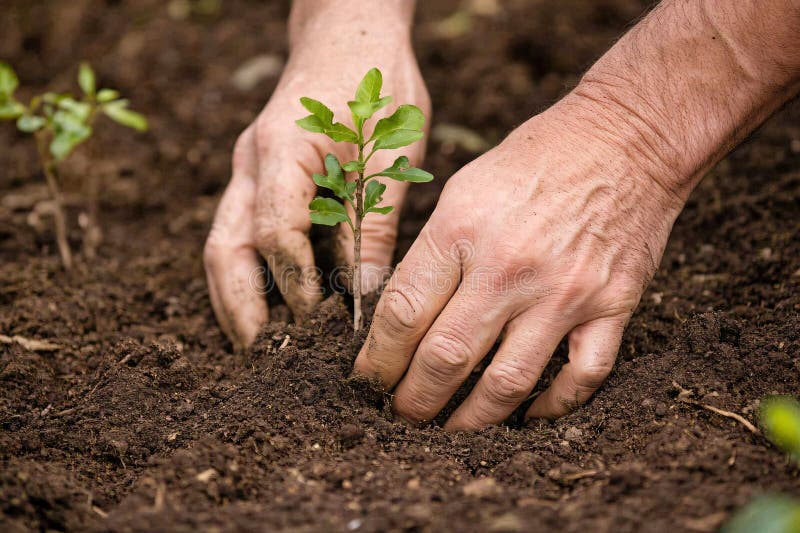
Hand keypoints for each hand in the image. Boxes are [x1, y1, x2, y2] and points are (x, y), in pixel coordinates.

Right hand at [204, 3, 428, 348]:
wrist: (352, 33)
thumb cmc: (376, 84)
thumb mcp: (388, 154)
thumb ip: (372, 223)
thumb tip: (363, 294)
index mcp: (282, 151)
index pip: (273, 232)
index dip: (292, 283)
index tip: (317, 324)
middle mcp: (252, 164)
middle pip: (224, 246)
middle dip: (239, 306)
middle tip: (262, 355)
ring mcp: (249, 170)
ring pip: (223, 243)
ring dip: (236, 296)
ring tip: (257, 344)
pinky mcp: (262, 177)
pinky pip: (241, 232)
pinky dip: (251, 272)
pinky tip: (272, 302)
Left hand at [353, 95, 686, 429]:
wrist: (626, 138)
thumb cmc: (536, 159)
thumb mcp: (463, 189)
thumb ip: (433, 255)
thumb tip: (403, 317)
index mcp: (461, 231)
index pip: (401, 314)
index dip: (377, 360)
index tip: (368, 379)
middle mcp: (509, 267)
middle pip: (445, 359)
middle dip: (412, 402)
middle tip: (400, 417)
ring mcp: (563, 292)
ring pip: (507, 384)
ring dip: (471, 420)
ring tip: (449, 432)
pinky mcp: (611, 305)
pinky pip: (580, 377)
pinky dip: (553, 407)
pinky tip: (528, 415)